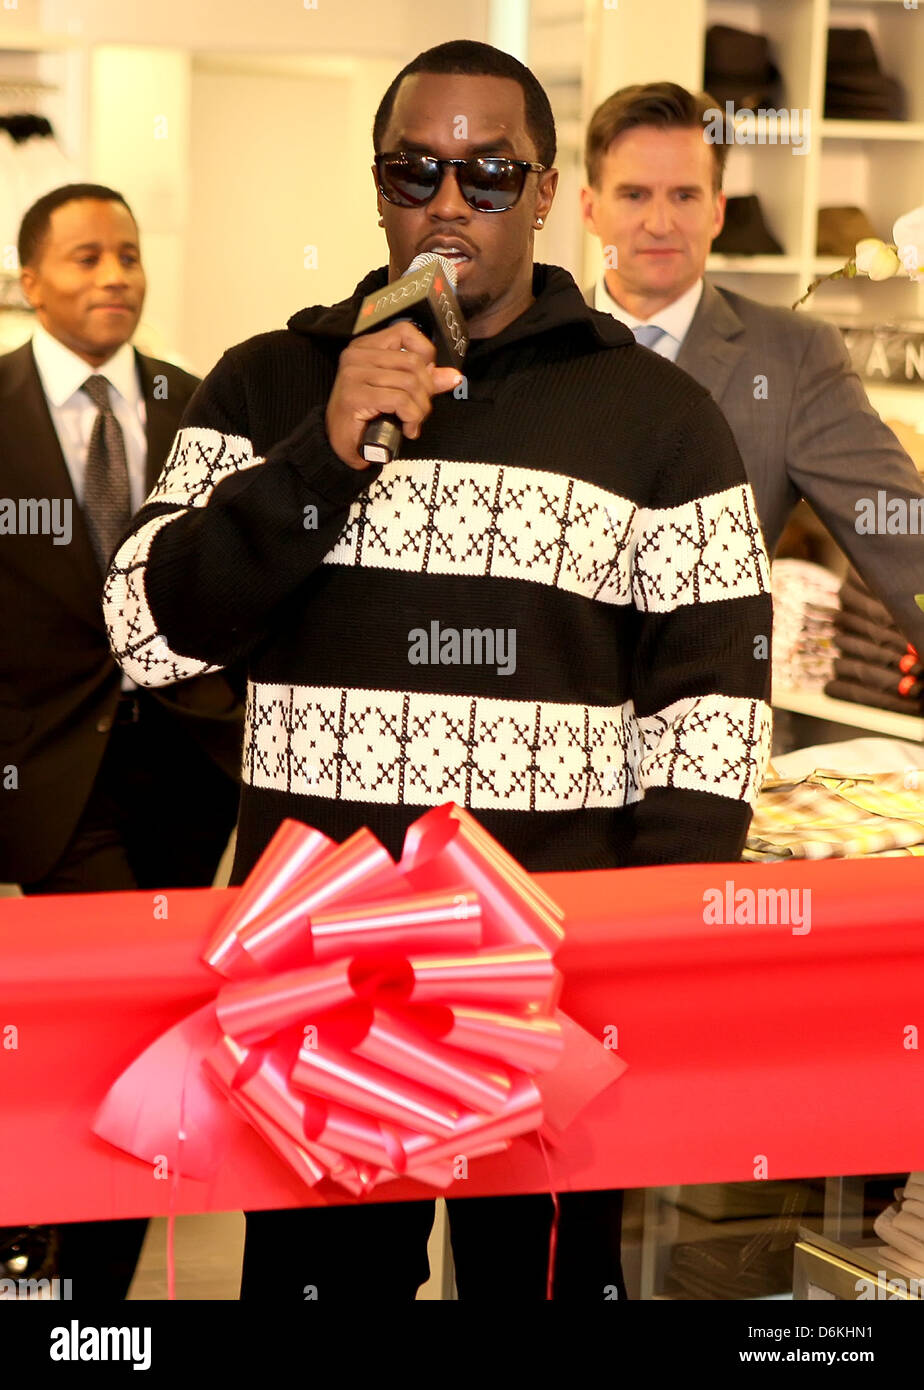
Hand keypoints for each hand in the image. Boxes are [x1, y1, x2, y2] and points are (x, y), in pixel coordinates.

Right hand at [325, 320, 461, 469]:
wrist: (340, 445)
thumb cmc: (365, 418)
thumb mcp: (397, 392)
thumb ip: (424, 380)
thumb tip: (452, 375)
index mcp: (366, 347)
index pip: (406, 332)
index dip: (425, 354)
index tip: (425, 378)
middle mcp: (357, 355)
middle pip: (413, 362)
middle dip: (426, 390)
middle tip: (420, 410)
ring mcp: (354, 374)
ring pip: (409, 382)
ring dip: (419, 408)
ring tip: (413, 421)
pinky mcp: (355, 395)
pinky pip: (400, 400)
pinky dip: (411, 417)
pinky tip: (408, 428)